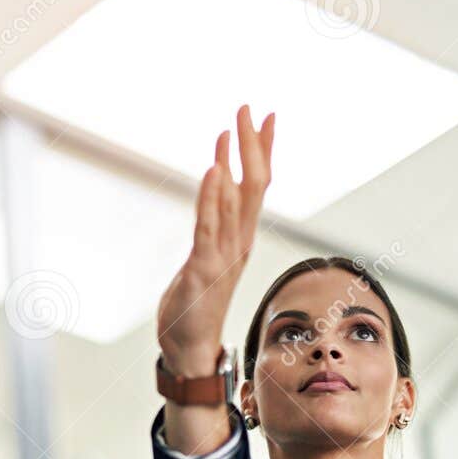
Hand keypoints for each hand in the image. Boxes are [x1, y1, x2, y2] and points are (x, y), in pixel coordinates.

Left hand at [156, 105, 274, 375]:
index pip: (257, 186)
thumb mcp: (206, 259)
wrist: (189, 350)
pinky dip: (212, 199)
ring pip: (235, 202)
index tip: (268, 116)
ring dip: (234, 163)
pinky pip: (209, 228)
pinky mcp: (202, 269)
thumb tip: (214, 205)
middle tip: (250, 108)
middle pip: (253, 186)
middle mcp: (238, 243)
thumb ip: (213, 230)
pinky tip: (214, 171)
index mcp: (240, 239)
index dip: (264, 151)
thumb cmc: (195, 306)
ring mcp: (223, 256)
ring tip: (232, 128)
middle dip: (253, 145)